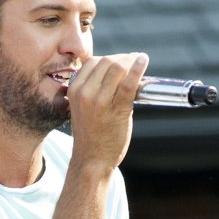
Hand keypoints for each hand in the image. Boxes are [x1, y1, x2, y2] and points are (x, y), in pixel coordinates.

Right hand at [67, 52, 148, 168]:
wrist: (92, 160)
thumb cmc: (91, 135)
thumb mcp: (82, 108)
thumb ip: (93, 89)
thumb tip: (116, 69)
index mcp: (75, 91)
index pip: (93, 62)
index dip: (110, 58)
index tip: (121, 61)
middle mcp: (85, 93)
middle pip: (107, 61)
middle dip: (123, 58)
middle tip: (134, 60)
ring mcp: (100, 102)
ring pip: (118, 67)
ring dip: (132, 61)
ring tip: (139, 62)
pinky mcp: (117, 110)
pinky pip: (129, 84)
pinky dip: (138, 69)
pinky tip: (143, 61)